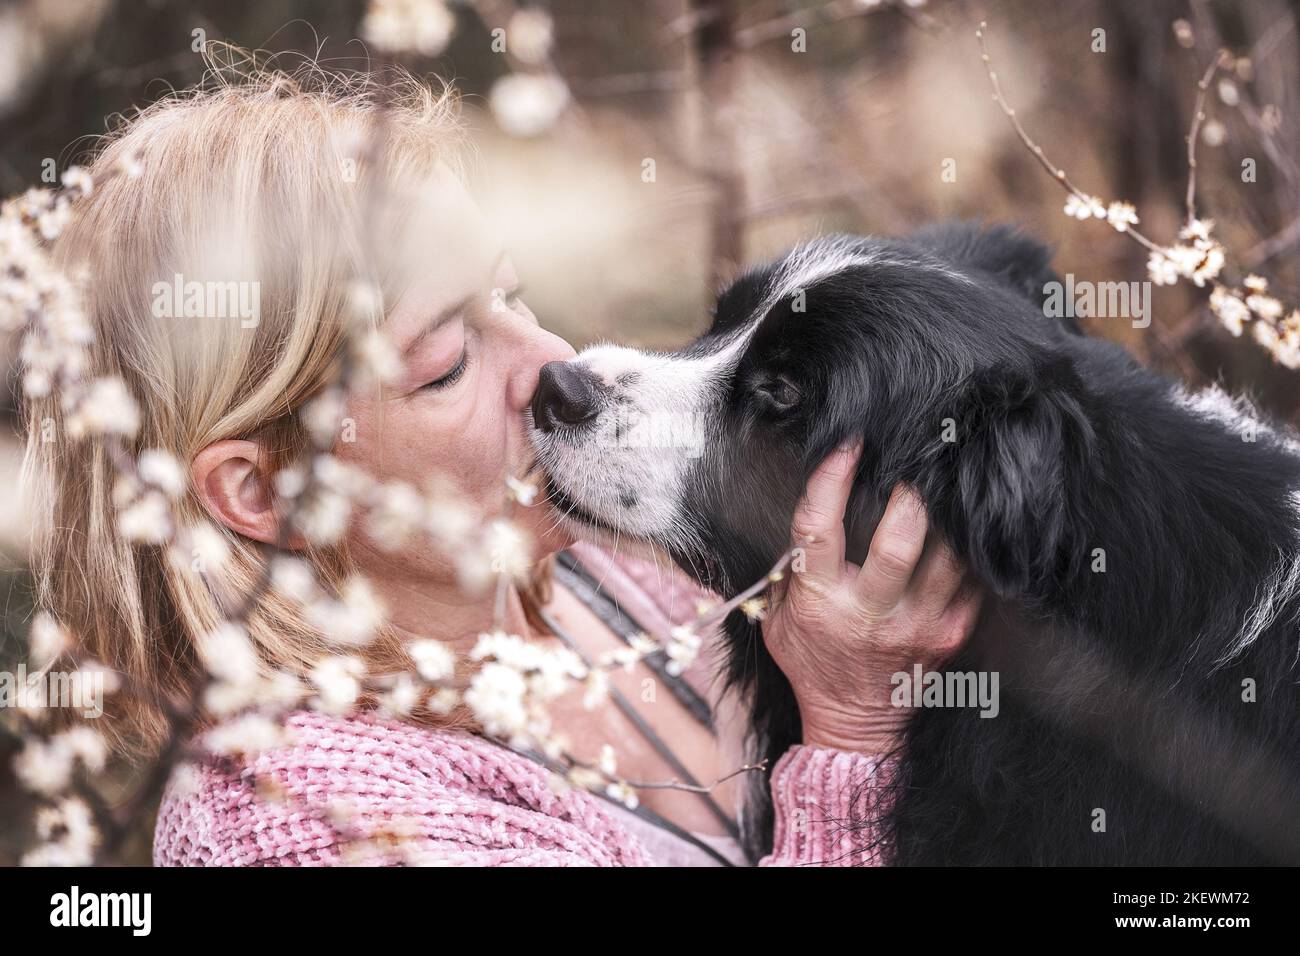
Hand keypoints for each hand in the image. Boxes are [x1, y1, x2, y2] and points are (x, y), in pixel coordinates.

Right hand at [762, 441, 983, 753]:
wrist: (854, 721)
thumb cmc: (812, 661)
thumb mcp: (778, 620)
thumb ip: (787, 571)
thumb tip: (805, 511)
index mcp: (820, 602)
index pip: (819, 530)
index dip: (831, 480)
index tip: (848, 444)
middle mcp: (870, 614)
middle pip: (897, 544)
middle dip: (908, 496)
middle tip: (917, 459)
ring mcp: (916, 626)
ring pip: (946, 558)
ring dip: (947, 516)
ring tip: (948, 480)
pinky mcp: (949, 635)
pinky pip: (970, 581)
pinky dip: (969, 549)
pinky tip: (966, 522)